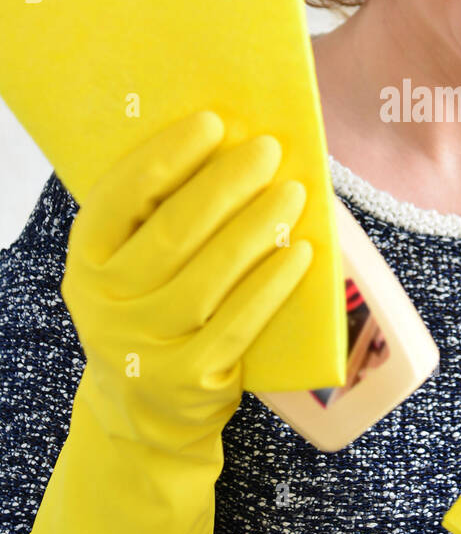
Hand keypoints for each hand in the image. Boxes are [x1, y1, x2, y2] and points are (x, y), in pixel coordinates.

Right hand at [19, 110, 312, 533]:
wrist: (141, 411)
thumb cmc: (147, 309)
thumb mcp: (126, 265)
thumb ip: (154, 216)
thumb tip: (226, 145)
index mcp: (86, 260)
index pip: (118, 198)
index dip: (166, 157)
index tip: (212, 122)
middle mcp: (107, 302)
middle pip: (171, 234)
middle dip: (225, 185)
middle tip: (268, 150)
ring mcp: (145, 345)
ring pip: (207, 278)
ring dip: (255, 229)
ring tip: (293, 192)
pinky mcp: (189, 377)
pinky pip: (238, 324)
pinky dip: (271, 285)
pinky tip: (300, 251)